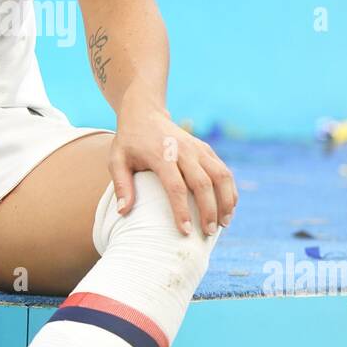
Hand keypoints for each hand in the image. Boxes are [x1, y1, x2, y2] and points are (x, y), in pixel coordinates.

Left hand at [110, 84, 237, 236]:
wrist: (144, 113)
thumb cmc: (129, 142)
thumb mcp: (116, 160)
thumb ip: (121, 185)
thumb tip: (123, 213)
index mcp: (161, 154)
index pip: (176, 186)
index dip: (182, 210)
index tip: (186, 231)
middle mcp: (183, 150)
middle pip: (203, 183)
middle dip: (209, 210)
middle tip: (209, 233)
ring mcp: (198, 148)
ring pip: (220, 175)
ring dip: (226, 200)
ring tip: (224, 224)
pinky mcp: (206, 149)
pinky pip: (223, 170)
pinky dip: (229, 189)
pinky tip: (228, 208)